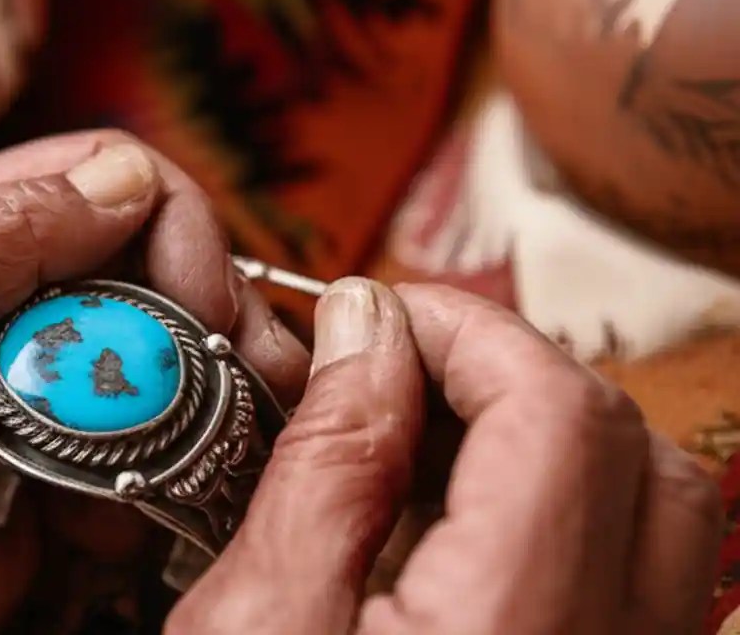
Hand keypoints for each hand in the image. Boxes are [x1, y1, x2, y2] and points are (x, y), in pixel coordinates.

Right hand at [169, 279, 723, 633]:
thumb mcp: (259, 626)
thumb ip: (329, 463)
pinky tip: (467, 522)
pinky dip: (572, 513)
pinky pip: (647, 584)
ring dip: (555, 438)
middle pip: (630, 451)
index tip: (377, 315)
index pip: (557, 415)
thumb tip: (364, 329)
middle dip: (515, 374)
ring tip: (434, 434)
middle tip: (401, 364)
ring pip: (659, 515)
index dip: (469, 333)